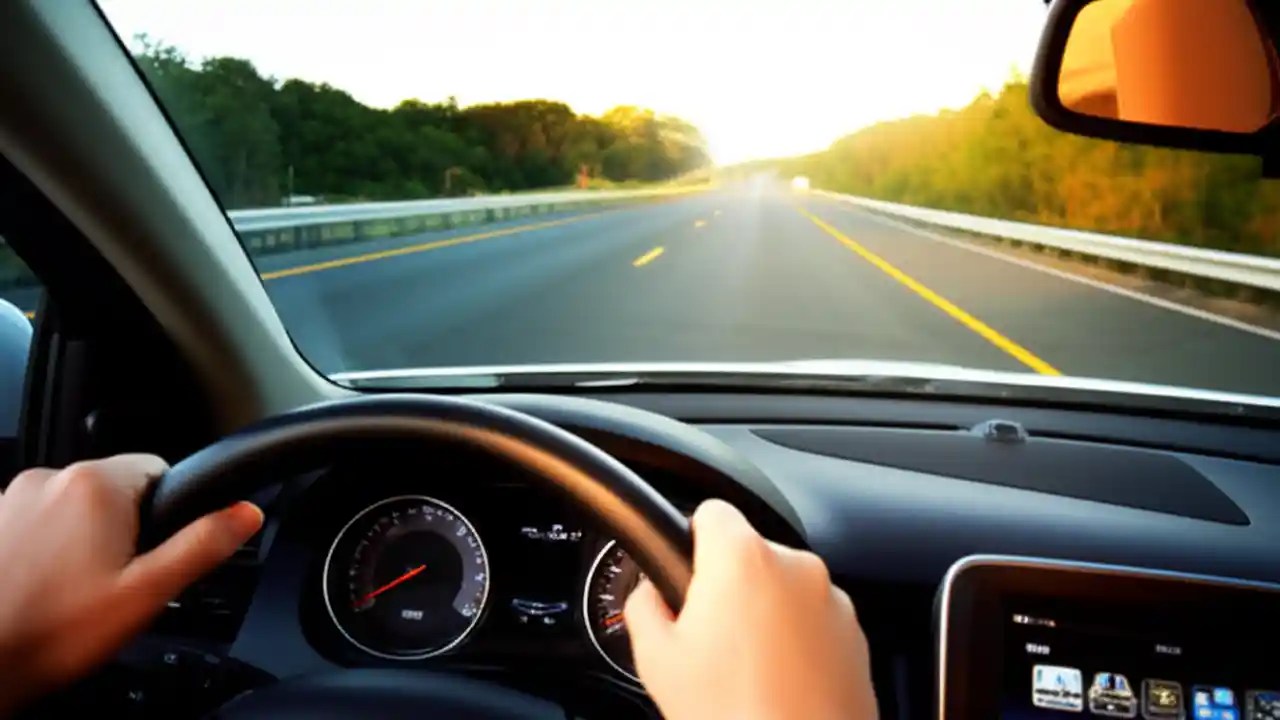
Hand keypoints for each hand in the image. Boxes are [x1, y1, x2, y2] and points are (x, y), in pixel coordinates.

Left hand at [0, 454, 262, 712]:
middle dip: (124, 530)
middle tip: (115, 581)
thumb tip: (246, 513)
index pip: (159, 470)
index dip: (167, 513)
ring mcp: (10, 497)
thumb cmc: (52, 631)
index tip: (152, 552)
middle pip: (115, 490)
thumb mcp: (146, 593)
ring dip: (82, 539)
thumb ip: (202, 546)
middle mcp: (48, 478)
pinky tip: (41, 587)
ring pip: (74, 507)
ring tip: (74, 590)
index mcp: (95, 485)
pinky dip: (45, 548)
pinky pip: (37, 521)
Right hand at [625, 499, 877, 719]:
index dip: (689, 539)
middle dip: (726, 586)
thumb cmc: (735, 715)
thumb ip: (644, 605)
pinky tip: (775, 683)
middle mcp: (796, 567)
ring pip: (782, 588)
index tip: (682, 571)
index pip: (710, 511)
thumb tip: (649, 593)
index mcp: (743, 559)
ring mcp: (833, 601)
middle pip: (748, 553)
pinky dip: (795, 641)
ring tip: (744, 671)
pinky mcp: (856, 635)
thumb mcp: (657, 661)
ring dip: (763, 614)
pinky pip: (813, 620)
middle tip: (706, 639)